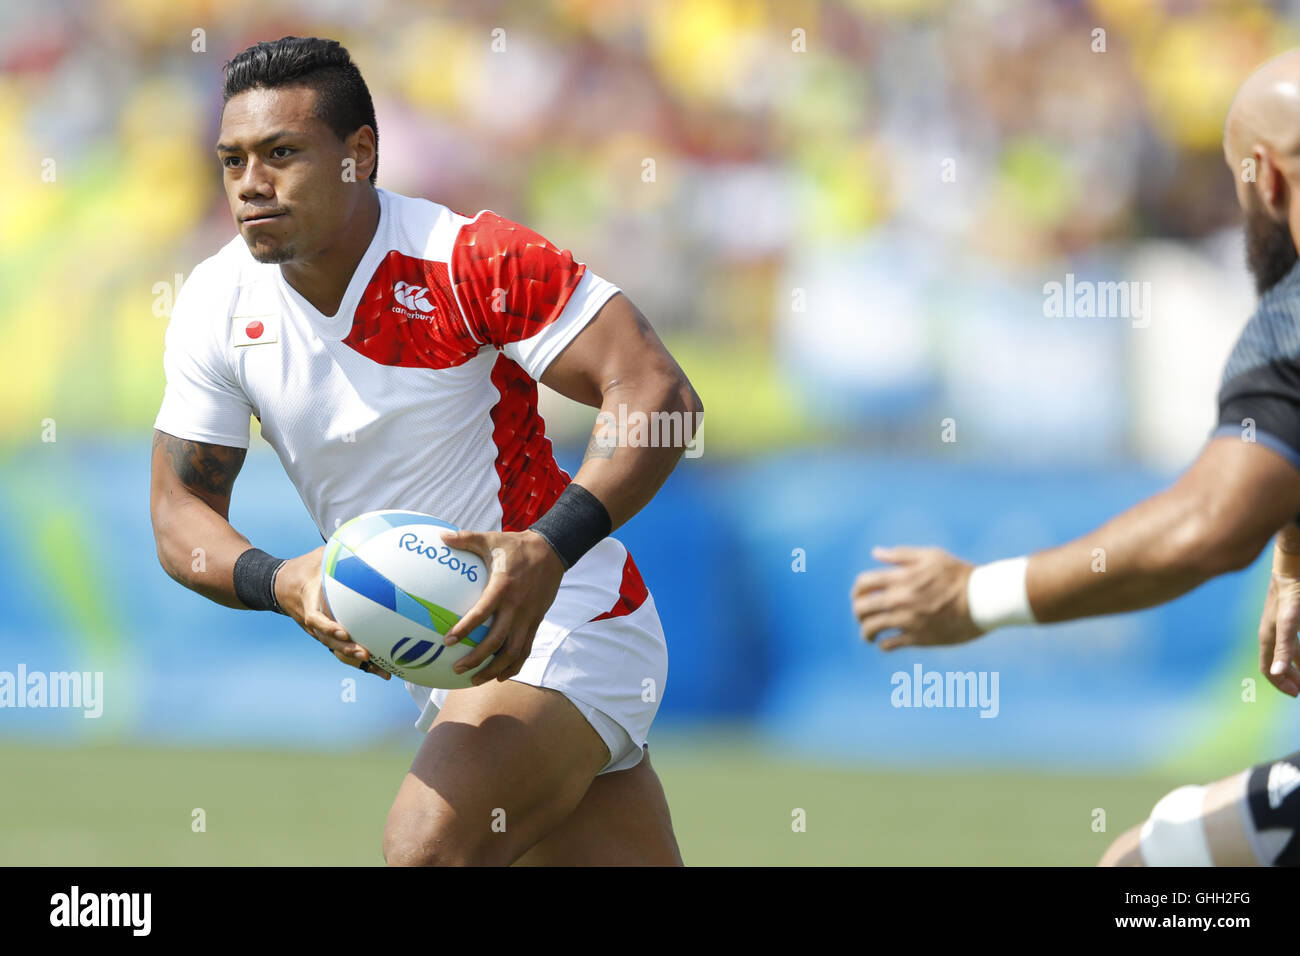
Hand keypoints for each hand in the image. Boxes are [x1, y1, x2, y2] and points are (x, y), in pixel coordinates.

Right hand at [274, 546, 390, 679]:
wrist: (279, 585)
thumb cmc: (303, 567)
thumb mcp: (317, 556)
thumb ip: (336, 549)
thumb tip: (359, 533)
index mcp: (309, 602)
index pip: (316, 619)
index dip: (328, 627)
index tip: (344, 632)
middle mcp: (313, 622)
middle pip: (328, 642)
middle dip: (347, 651)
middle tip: (366, 654)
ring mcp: (319, 632)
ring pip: (337, 651)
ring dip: (357, 661)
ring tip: (381, 670)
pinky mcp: (327, 636)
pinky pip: (342, 650)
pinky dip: (360, 660)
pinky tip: (383, 669)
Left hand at [439, 529, 565, 685]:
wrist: (553, 551)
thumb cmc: (517, 545)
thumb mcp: (491, 539)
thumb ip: (466, 539)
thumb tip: (441, 536)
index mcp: (502, 588)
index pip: (482, 614)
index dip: (465, 629)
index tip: (447, 641)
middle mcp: (516, 607)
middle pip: (496, 641)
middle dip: (476, 659)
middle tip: (457, 669)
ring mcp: (528, 617)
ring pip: (513, 652)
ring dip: (494, 669)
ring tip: (475, 680)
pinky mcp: (536, 621)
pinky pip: (526, 649)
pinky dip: (513, 665)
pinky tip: (500, 676)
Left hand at [851, 546, 982, 650]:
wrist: (982, 599)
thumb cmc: (958, 575)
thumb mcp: (930, 556)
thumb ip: (900, 555)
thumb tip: (876, 553)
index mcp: (900, 578)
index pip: (863, 584)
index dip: (857, 590)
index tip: (859, 595)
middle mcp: (899, 599)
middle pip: (861, 607)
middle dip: (858, 611)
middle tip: (861, 615)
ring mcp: (907, 620)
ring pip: (870, 628)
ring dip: (866, 631)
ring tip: (869, 634)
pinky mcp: (918, 638)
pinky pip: (889, 644)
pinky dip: (883, 644)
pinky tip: (886, 642)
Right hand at [1259, 571, 1299, 696]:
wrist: (1294, 563)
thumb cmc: (1293, 591)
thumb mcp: (1290, 621)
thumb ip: (1284, 647)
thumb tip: (1276, 672)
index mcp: (1269, 636)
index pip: (1269, 669)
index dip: (1281, 683)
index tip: (1297, 694)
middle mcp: (1273, 632)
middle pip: (1278, 663)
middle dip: (1290, 678)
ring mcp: (1281, 623)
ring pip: (1287, 652)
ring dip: (1296, 666)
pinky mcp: (1290, 616)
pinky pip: (1292, 639)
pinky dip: (1298, 652)